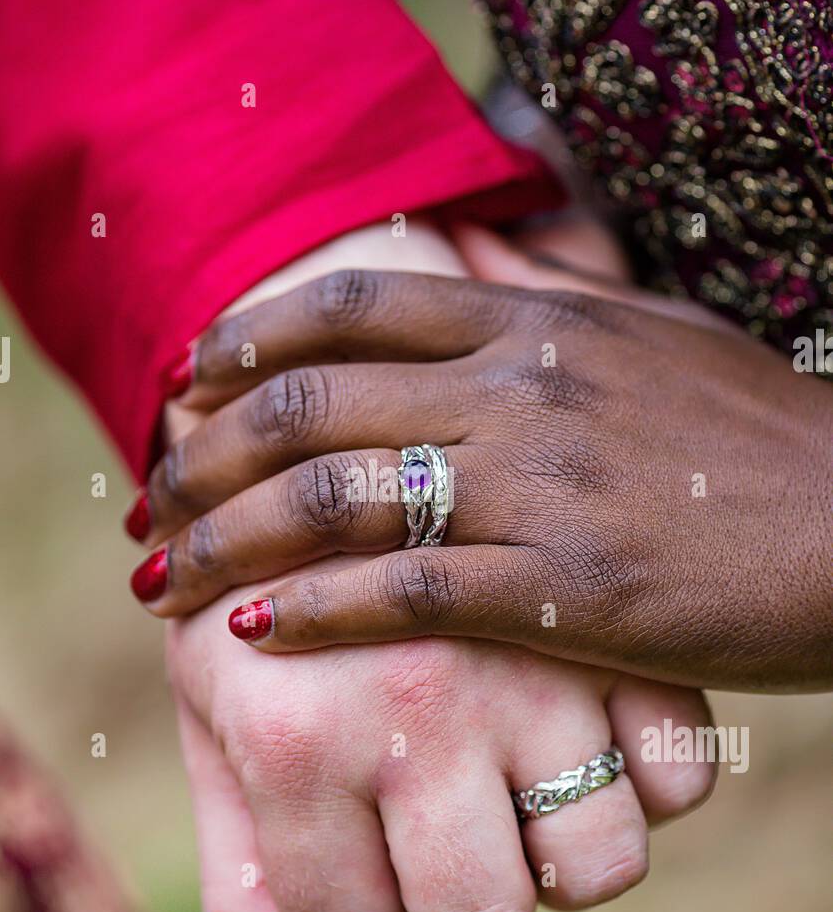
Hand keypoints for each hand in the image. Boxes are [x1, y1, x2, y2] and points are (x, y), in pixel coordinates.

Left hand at [134, 245, 831, 689]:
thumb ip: (553, 311)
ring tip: (168, 578)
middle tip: (152, 500)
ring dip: (229, 540)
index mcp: (539, 324)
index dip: (248, 341)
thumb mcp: (654, 340)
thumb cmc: (759, 439)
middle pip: (311, 406)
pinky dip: (311, 614)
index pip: (353, 307)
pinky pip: (404, 595)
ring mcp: (543, 488)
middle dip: (205, 455)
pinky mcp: (568, 590)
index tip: (189, 381)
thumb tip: (475, 276)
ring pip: (336, 501)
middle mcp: (523, 390)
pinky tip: (255, 636)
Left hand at [169, 569, 714, 911]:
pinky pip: (682, 778)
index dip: (351, 907)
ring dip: (555, 851)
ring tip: (512, 781)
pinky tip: (581, 732)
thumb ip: (247, 883)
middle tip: (436, 823)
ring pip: (600, 867)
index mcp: (295, 737)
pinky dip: (643, 778)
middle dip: (454, 898)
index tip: (348, 846)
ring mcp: (528, 663)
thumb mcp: (216, 728)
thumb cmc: (256, 608)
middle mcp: (419, 707)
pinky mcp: (613, 628)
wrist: (322, 445)